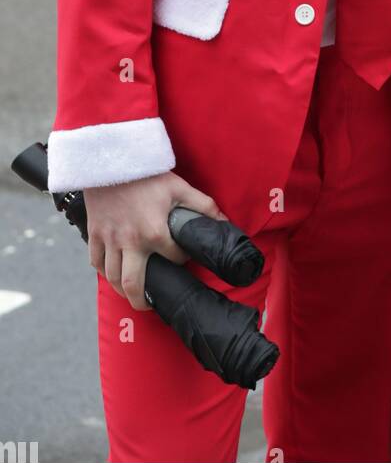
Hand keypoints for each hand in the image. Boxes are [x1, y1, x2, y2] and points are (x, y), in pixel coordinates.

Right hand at [83, 172, 228, 311]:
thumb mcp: (179, 187)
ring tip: (133, 292)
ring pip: (113, 278)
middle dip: (141, 302)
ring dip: (123, 289)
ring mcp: (109, 240)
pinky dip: (104, 272)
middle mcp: (130, 242)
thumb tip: (224, 222)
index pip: (173, 258)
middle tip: (149, 304)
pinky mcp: (94, 234)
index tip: (182, 257)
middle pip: (133, 285)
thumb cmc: (147, 174)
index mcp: (154, 232)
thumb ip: (203, 206)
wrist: (110, 159)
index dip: (181, 260)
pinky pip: (96, 263)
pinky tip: (113, 273)